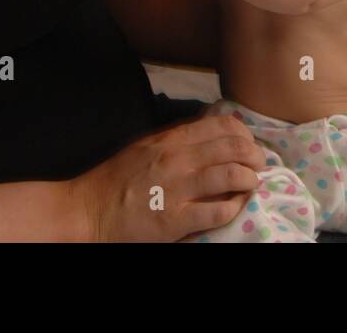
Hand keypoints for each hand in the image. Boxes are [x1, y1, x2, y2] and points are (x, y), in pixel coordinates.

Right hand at [71, 114, 265, 241]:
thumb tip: (210, 131)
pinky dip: (233, 208)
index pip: (222, 126)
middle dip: (254, 155)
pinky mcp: (174, 220)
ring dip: (249, 179)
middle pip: (232, 147)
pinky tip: (234, 207)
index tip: (249, 143)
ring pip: (230, 175)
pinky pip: (216, 211)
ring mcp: (176, 190)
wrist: (88, 212)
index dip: (244, 133)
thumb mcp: (145, 146)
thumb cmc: (116, 180)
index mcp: (170, 140)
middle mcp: (176, 160)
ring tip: (252, 184)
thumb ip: (176, 138)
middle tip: (258, 165)